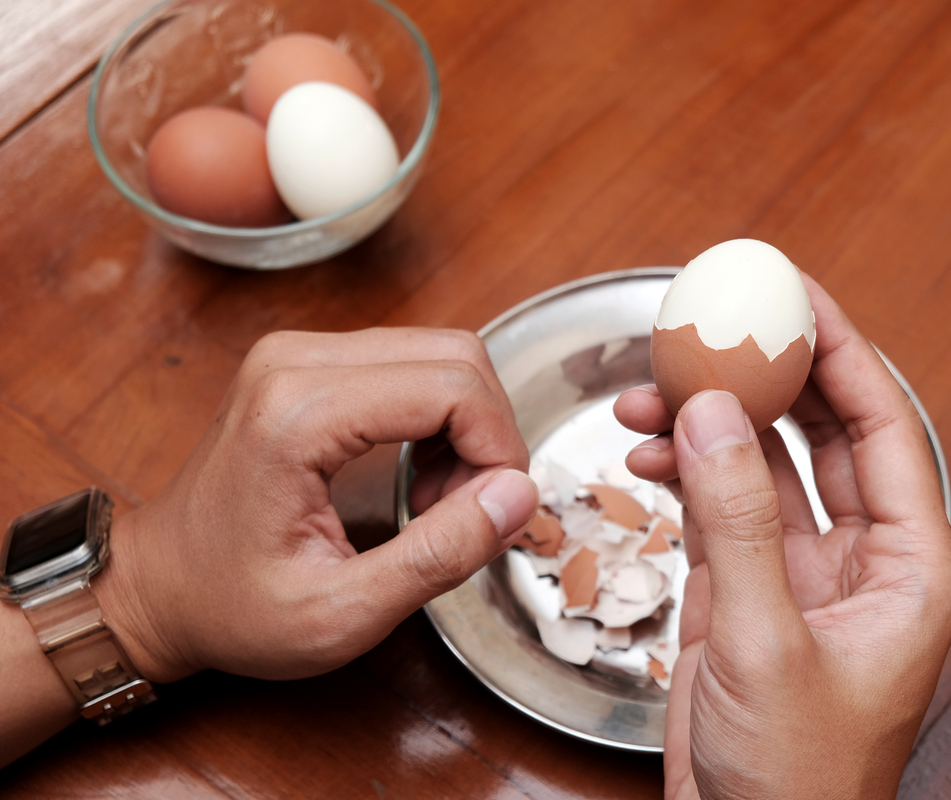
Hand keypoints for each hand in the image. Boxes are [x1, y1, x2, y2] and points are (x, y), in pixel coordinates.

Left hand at [93, 327, 537, 682]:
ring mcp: (299, 353)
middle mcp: (296, 360)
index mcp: (298, 412)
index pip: (452, 386)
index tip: (491, 516)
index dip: (498, 450)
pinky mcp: (308, 362)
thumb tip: (520, 495)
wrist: (154, 588)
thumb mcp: (341, 613)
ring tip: (434, 503)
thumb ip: (439, 555)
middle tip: (467, 511)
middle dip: (487, 435)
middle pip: (456, 357)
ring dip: (465, 428)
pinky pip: (411, 364)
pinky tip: (414, 478)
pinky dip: (438, 419)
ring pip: (442, 354)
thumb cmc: (232, 608)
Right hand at [615, 278, 950, 799]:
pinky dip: (681, 470)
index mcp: (908, 561)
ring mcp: (797, 567)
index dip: (839, 348)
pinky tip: (644, 451)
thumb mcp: (768, 641)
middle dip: (764, 373)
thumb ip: (738, 522)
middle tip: (714, 321)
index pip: (881, 422)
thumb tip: (709, 413)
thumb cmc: (798, 774)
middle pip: (819, 428)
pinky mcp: (744, 587)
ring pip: (759, 461)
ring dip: (708, 422)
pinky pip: (716, 501)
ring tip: (649, 393)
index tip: (792, 290)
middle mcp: (860, 552)